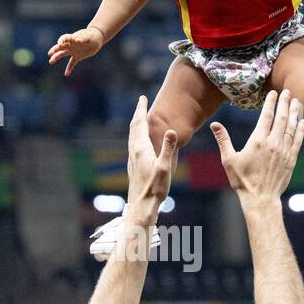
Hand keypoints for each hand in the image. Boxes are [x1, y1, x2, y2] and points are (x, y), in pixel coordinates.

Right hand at [47, 26, 102, 75]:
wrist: (97, 38)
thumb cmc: (92, 35)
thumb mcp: (88, 36)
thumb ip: (82, 38)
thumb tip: (76, 40)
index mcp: (73, 38)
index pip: (64, 38)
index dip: (61, 40)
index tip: (59, 44)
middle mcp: (71, 44)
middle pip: (60, 47)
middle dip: (55, 50)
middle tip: (50, 54)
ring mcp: (73, 51)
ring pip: (62, 54)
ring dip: (56, 57)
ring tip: (50, 62)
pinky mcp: (78, 56)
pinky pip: (72, 63)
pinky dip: (69, 68)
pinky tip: (66, 74)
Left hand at [126, 94, 176, 216]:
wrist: (141, 206)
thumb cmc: (155, 189)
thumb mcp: (165, 168)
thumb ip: (168, 148)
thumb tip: (170, 130)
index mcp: (141, 149)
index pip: (140, 124)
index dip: (142, 110)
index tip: (143, 98)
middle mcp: (134, 152)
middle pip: (134, 127)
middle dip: (138, 113)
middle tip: (141, 102)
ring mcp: (132, 159)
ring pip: (132, 136)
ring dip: (136, 124)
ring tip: (140, 117)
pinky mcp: (133, 166)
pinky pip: (133, 144)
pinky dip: (136, 135)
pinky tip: (139, 141)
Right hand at [210, 89, 303, 199]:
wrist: (260, 199)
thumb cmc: (242, 180)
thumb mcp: (229, 160)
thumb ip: (223, 140)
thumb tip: (214, 124)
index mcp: (258, 141)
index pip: (267, 116)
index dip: (271, 102)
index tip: (274, 92)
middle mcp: (273, 143)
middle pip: (281, 117)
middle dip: (285, 103)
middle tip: (287, 91)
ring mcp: (284, 151)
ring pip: (291, 126)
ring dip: (294, 112)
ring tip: (296, 101)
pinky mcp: (291, 159)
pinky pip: (297, 140)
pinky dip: (300, 129)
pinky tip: (302, 121)